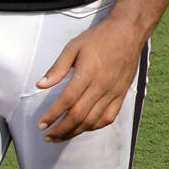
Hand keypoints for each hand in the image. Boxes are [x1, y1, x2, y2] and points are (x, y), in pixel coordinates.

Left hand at [36, 17, 142, 141]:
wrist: (128, 32)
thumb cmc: (98, 38)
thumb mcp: (73, 47)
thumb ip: (57, 68)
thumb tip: (40, 85)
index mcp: (88, 72)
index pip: (67, 100)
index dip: (52, 115)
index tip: (41, 124)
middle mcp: (101, 85)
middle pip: (79, 115)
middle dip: (61, 130)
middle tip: (47, 136)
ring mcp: (113, 92)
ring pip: (93, 120)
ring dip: (75, 132)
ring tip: (61, 136)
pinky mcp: (122, 94)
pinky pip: (108, 117)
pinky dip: (94, 126)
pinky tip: (83, 128)